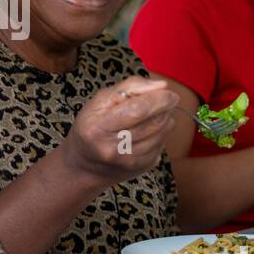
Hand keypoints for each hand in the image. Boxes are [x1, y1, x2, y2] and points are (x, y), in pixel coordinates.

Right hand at [61, 76, 178, 186]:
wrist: (84, 164)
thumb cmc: (92, 126)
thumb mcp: (100, 100)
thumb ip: (130, 86)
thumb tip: (161, 85)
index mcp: (98, 128)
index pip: (137, 110)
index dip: (159, 99)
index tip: (169, 92)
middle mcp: (113, 148)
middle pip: (153, 122)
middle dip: (166, 107)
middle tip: (166, 100)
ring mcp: (129, 161)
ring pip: (162, 134)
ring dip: (165, 119)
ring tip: (154, 115)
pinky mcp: (142, 168)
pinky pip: (162, 145)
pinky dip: (161, 134)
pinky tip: (149, 130)